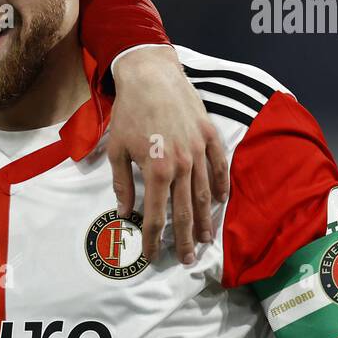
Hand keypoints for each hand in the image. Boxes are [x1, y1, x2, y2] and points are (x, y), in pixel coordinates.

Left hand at [105, 46, 228, 263]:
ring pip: (204, 194)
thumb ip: (123, 184)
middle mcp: (181, 165)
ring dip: (204, 220)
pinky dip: (220, 187)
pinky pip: (219, 167)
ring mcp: (199, 151)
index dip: (154, 239)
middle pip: (184, 212)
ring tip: (204, 240)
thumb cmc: (129, 112)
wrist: (151, 76)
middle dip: (183, 240)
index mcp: (156, 170)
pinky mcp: (210, 136)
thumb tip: (125, 211)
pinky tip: (220, 202)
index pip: (156, 215)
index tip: (152, 256)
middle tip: (187, 261)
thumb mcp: (116, 150)